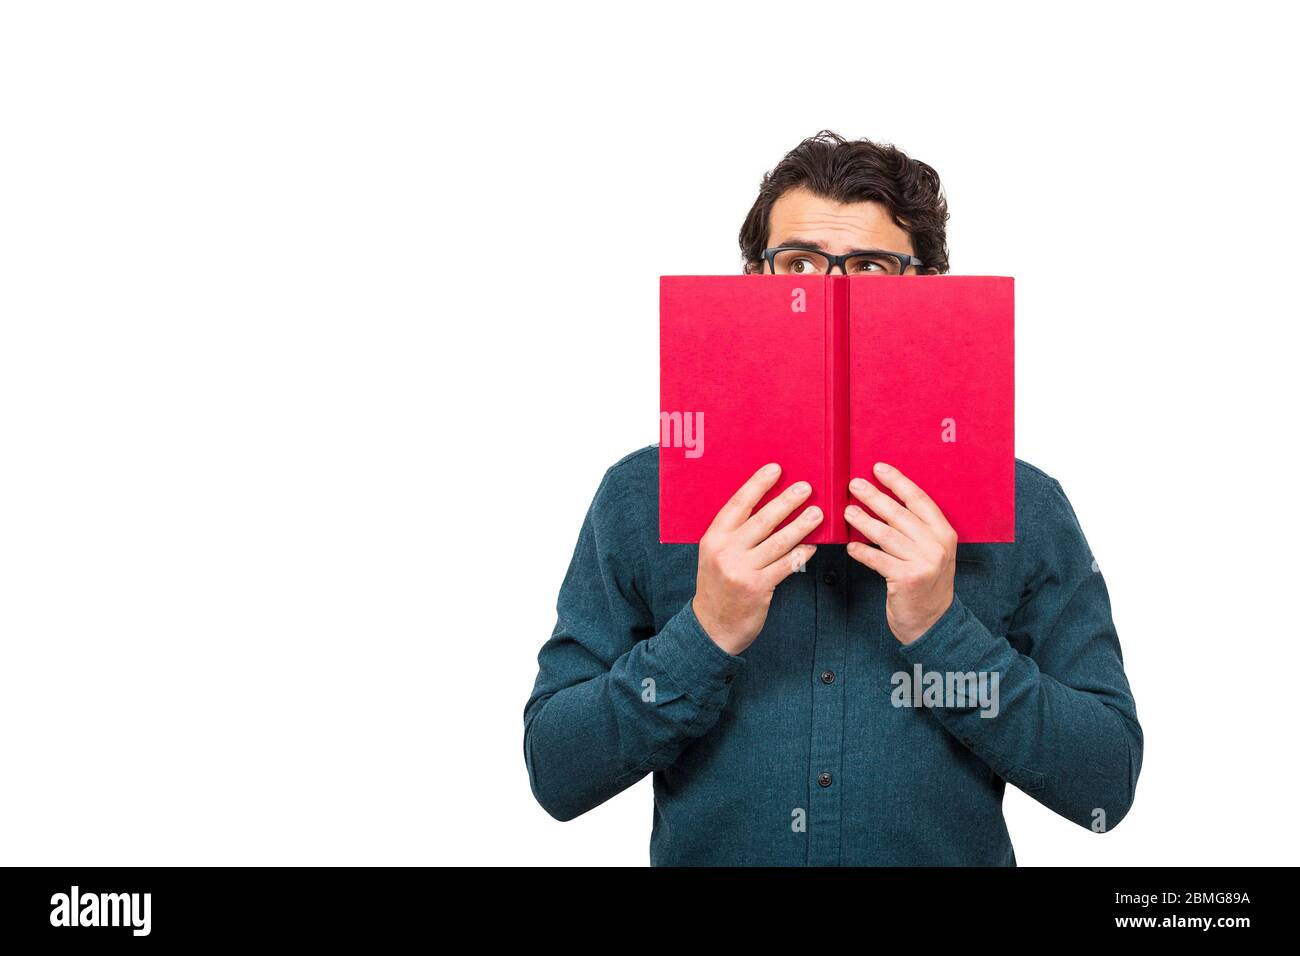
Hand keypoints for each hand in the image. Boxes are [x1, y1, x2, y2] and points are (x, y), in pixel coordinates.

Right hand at [692, 462, 822, 654]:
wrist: (712, 626)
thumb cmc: (718, 586)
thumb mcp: (715, 555)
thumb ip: (734, 534)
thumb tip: (766, 507)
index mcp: (713, 538)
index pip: (738, 504)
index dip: (758, 485)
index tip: (776, 469)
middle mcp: (725, 551)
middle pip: (762, 520)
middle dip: (787, 501)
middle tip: (806, 488)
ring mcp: (741, 570)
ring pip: (779, 542)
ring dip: (801, 525)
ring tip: (817, 514)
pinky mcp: (757, 588)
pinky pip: (786, 565)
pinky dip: (801, 554)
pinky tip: (812, 547)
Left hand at [844, 462, 956, 644]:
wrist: (933, 622)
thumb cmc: (925, 582)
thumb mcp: (931, 552)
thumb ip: (915, 530)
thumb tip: (882, 501)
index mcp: (944, 533)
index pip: (919, 500)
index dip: (897, 482)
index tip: (878, 468)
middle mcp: (937, 545)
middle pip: (899, 514)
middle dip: (874, 497)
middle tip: (853, 485)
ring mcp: (924, 563)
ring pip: (886, 535)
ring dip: (863, 521)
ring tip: (847, 512)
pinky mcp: (907, 580)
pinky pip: (878, 560)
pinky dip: (862, 552)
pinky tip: (850, 547)